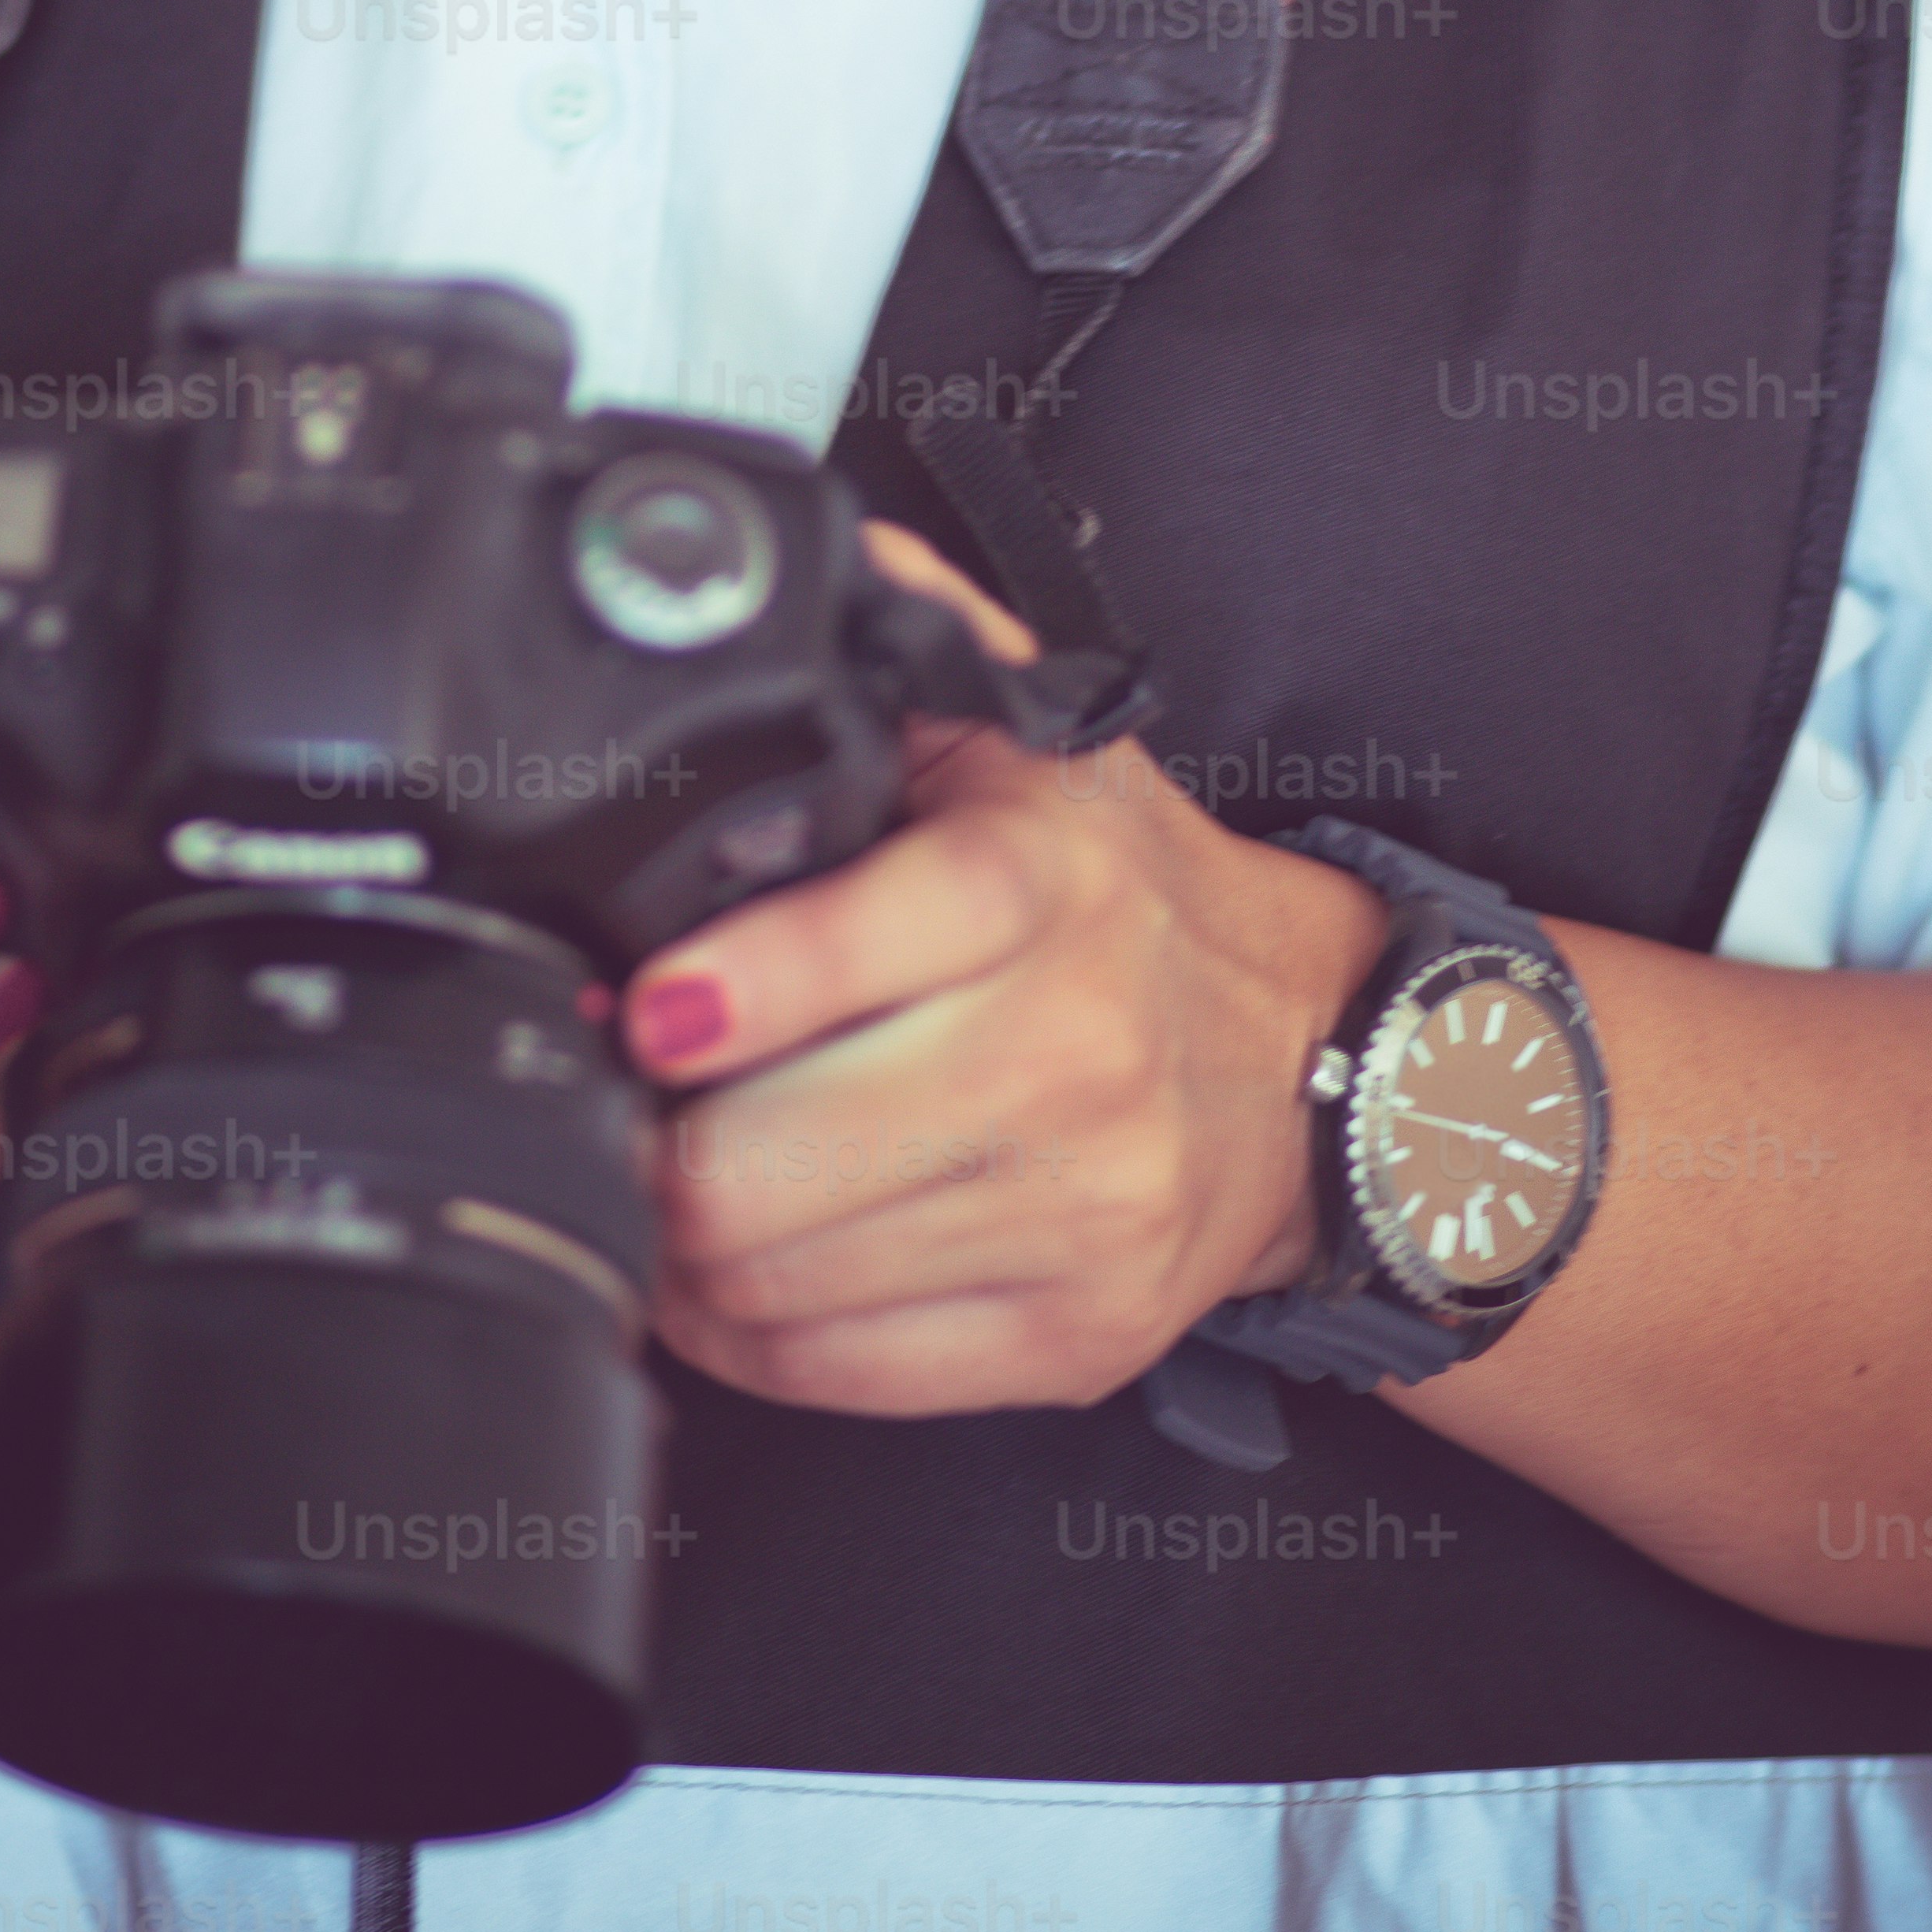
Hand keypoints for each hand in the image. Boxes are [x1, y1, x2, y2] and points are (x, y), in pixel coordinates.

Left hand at [621, 524, 1385, 1414]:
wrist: (1312, 1062)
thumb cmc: (1126, 897)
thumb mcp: (1030, 741)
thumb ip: (903, 639)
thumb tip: (785, 558)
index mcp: (1031, 885)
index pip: (829, 954)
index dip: (697, 999)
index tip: (639, 1003)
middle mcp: (1066, 1052)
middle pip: (758, 1162)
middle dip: (649, 1140)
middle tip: (619, 1102)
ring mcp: (1077, 1211)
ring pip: (777, 1282)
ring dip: (678, 1243)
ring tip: (663, 1177)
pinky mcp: (1075, 1338)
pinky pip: (839, 1373)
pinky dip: (747, 1335)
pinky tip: (730, 1270)